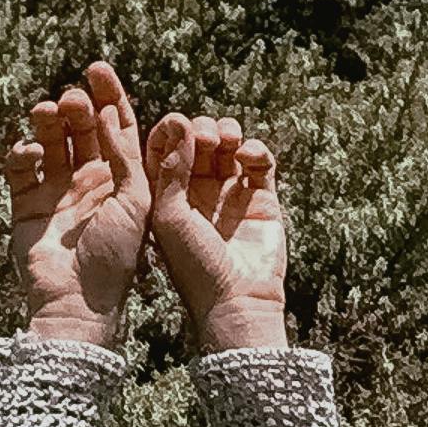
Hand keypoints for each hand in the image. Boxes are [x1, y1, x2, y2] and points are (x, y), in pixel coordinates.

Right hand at [1, 62, 148, 347]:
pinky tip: (30, 154)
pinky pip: (19, 170)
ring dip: (47, 123)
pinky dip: (22, 154)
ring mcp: (56, 193)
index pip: (115, 126)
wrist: (77, 302)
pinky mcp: (26, 207)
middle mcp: (88, 181)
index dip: (107, 94)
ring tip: (47, 114)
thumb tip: (110, 113)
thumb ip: (126, 157)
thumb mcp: (135, 203)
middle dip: (76, 107)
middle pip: (80, 129)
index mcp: (120, 179)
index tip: (97, 68)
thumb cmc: (115, 258)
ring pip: (48, 142)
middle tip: (73, 99)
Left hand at [147, 110, 287, 355]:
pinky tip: (247, 155)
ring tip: (227, 141)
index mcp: (169, 195)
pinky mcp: (262, 198)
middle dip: (202, 129)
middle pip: (198, 140)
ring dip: (227, 132)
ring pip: (229, 144)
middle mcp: (199, 191)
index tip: (177, 124)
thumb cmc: (194, 267)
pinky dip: (255, 149)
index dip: (170, 130)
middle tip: (206, 139)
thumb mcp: (170, 218)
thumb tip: (180, 126)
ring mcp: (231, 193)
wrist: (236, 301)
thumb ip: (170, 171)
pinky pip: (260, 161)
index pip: (166, 148)